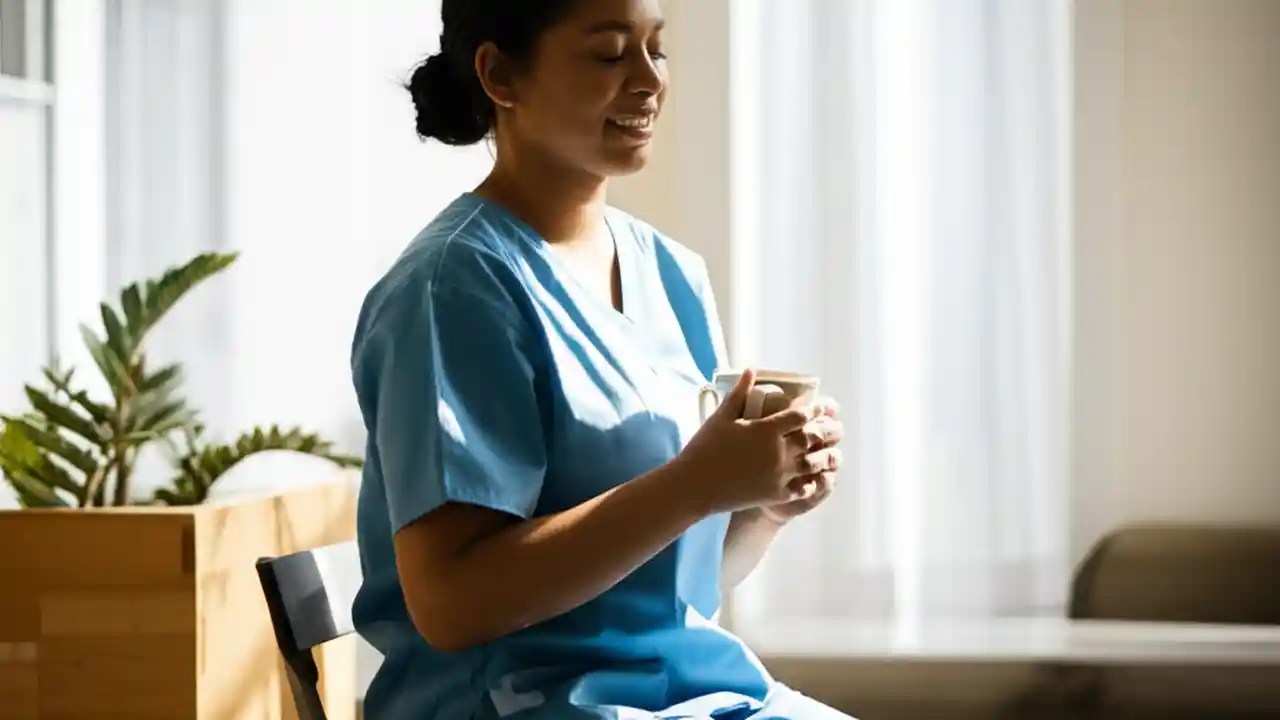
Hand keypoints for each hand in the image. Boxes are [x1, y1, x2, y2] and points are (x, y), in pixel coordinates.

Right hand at [676, 370, 840, 516]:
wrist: (695, 486)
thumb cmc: (704, 448)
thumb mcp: (721, 417)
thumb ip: (740, 393)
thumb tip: (751, 370)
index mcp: (766, 430)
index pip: (800, 415)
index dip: (815, 410)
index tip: (823, 407)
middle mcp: (778, 452)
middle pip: (812, 438)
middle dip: (827, 431)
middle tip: (837, 428)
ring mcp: (779, 475)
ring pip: (813, 464)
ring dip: (827, 458)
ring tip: (836, 455)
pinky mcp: (776, 495)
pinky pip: (803, 489)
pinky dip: (813, 483)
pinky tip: (817, 479)